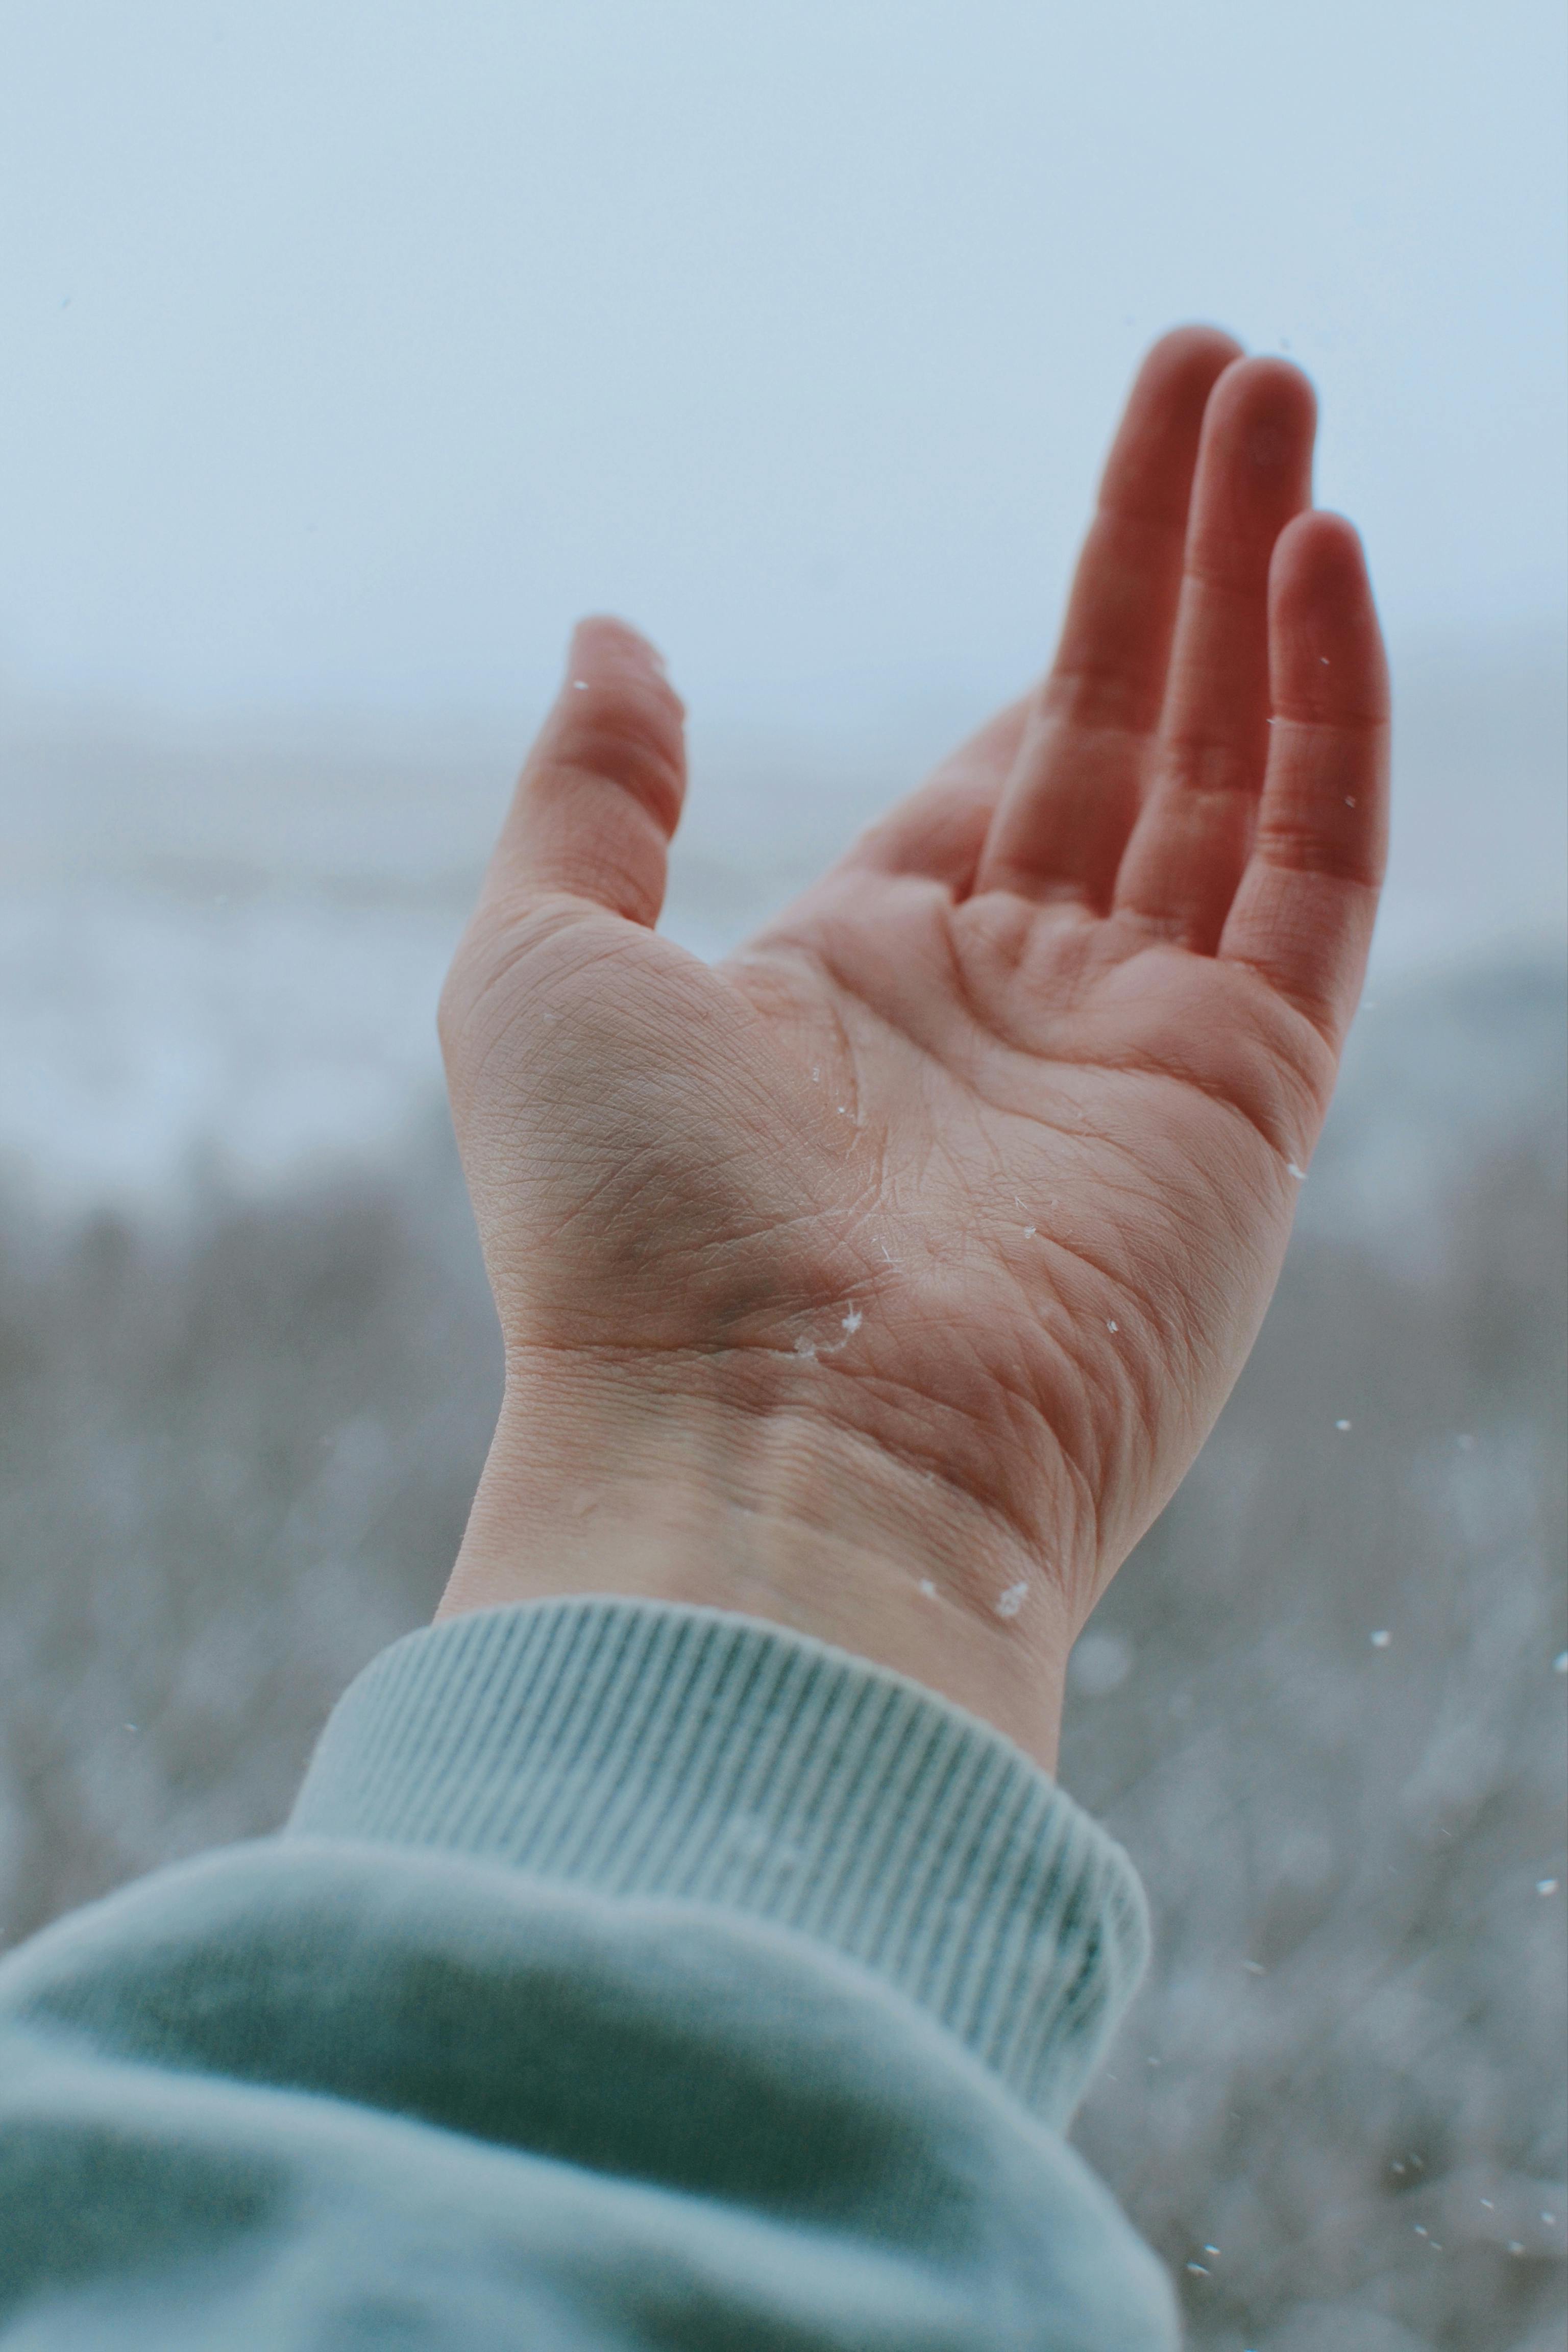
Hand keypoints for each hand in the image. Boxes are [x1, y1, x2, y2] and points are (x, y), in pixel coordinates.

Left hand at [436, 327, 1388, 1769]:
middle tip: (1239, 372)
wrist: (762, 1456)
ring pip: (1237, 774)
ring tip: (1281, 402)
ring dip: (1264, 587)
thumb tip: (615, 639)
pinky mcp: (1246, 1105)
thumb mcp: (539, 966)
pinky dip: (1327, 717)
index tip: (1142, 476)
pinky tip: (1316, 559)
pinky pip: (1313, 875)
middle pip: (1137, 737)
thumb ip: (590, 797)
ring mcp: (1143, 1056)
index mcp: (868, 980)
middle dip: (1183, 553)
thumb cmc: (623, 1240)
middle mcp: (1019, 1012)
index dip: (1084, 623)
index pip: (1016, 768)